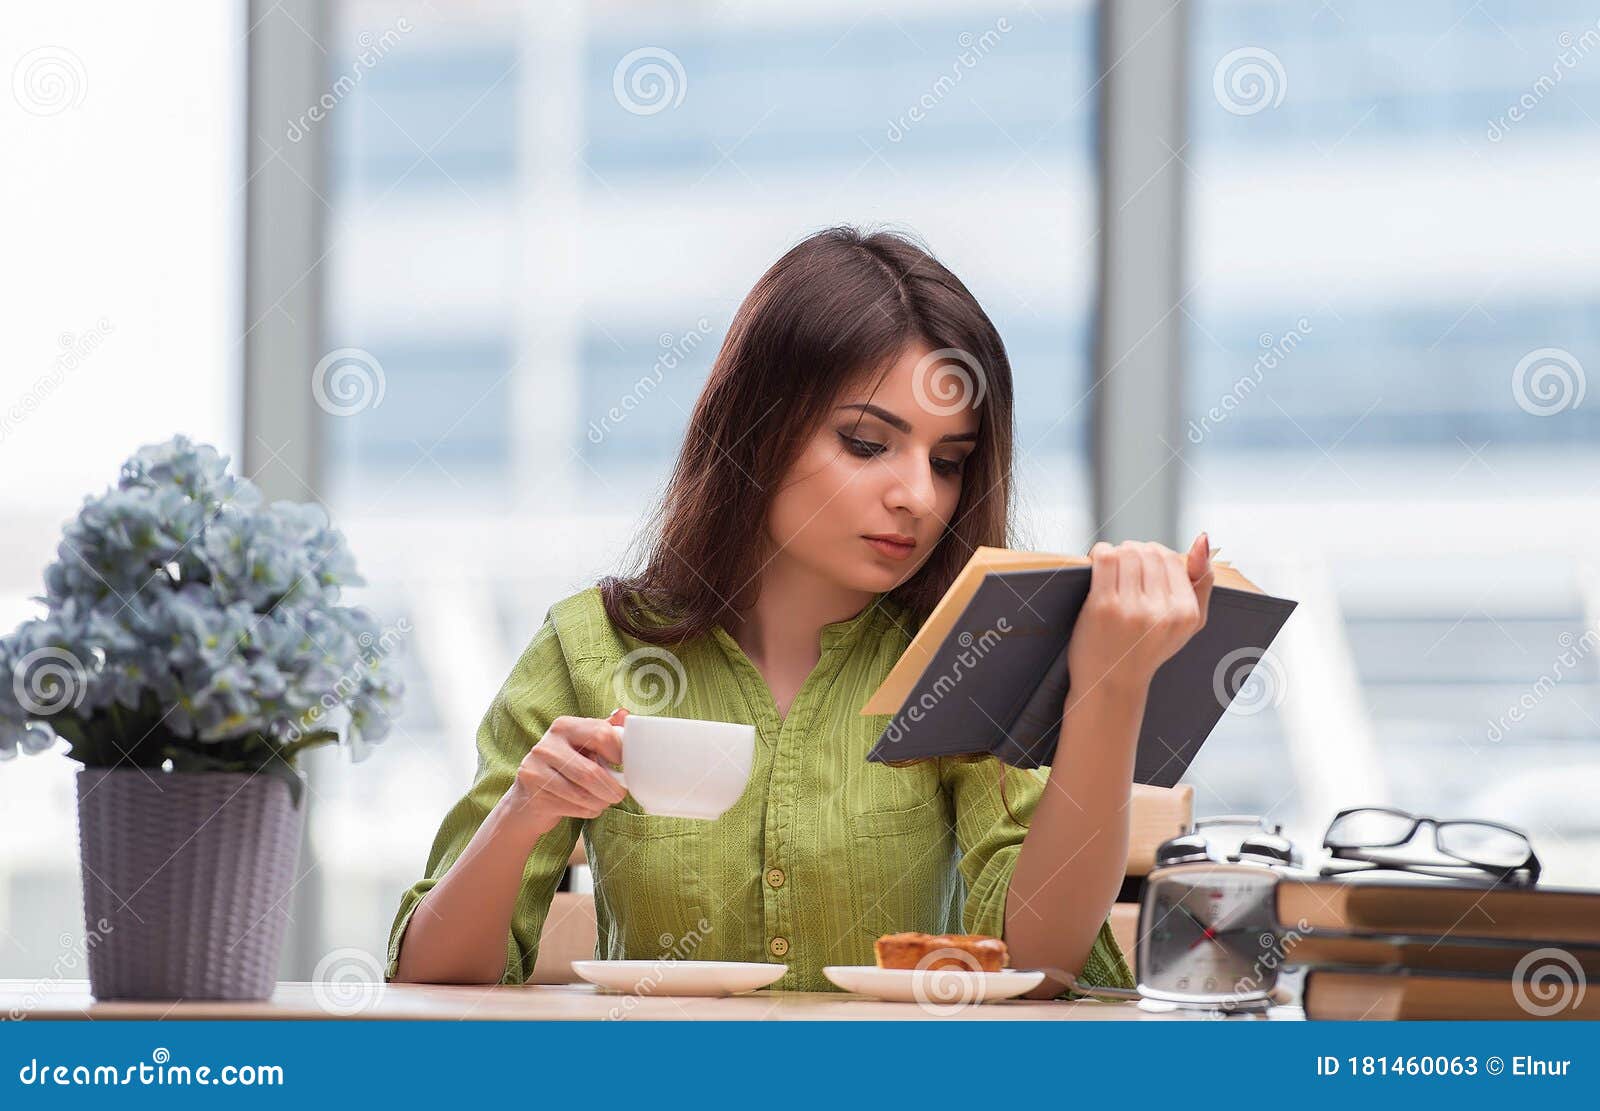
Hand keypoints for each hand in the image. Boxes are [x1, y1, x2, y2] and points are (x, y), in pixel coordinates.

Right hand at [500, 706, 629, 837]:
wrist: (529, 797)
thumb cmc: (565, 767)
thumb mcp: (583, 744)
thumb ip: (603, 730)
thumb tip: (624, 714)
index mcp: (563, 726)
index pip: (600, 734)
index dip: (618, 753)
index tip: (623, 765)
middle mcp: (546, 745)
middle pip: (590, 771)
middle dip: (611, 788)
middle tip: (619, 794)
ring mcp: (536, 769)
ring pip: (581, 793)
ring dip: (600, 802)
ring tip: (604, 801)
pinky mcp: (534, 794)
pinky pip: (572, 807)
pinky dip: (587, 811)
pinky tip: (587, 807)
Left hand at [1065, 533, 1213, 699]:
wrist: (1111, 685)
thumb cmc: (1147, 650)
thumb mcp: (1187, 624)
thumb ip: (1202, 581)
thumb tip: (1203, 539)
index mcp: (1186, 613)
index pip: (1171, 558)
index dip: (1152, 555)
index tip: (1140, 565)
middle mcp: (1163, 611)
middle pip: (1148, 552)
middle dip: (1133, 551)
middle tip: (1122, 566)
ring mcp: (1132, 609)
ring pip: (1126, 552)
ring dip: (1115, 552)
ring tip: (1110, 565)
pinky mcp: (1103, 607)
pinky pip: (1105, 558)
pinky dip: (1099, 553)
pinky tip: (1097, 563)